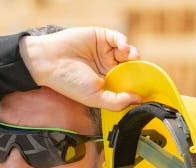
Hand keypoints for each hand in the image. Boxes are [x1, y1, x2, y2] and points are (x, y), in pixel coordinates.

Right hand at [19, 27, 141, 110]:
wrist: (50, 62)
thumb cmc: (68, 82)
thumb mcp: (94, 98)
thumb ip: (116, 101)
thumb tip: (138, 100)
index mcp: (105, 82)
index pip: (127, 83)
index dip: (137, 84)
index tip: (146, 88)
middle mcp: (106, 67)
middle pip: (130, 66)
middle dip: (137, 68)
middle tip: (140, 71)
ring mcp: (104, 51)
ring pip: (127, 52)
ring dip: (133, 55)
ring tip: (131, 58)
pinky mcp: (101, 36)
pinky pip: (119, 38)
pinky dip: (124, 43)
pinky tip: (123, 49)